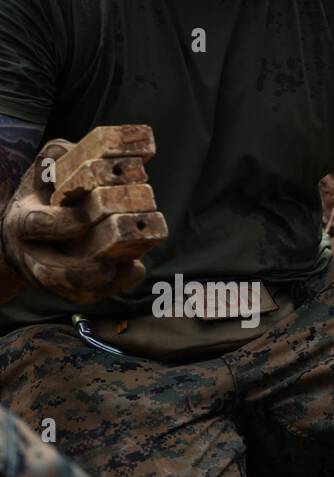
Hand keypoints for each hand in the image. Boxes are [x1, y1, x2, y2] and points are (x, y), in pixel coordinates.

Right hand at [1, 137, 163, 303]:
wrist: (21, 239)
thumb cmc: (42, 199)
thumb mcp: (41, 175)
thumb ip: (59, 158)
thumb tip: (95, 146)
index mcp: (24, 221)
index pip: (38, 225)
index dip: (64, 223)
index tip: (90, 216)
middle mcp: (33, 254)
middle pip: (51, 271)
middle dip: (81, 268)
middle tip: (112, 258)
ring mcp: (50, 276)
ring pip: (68, 290)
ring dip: (96, 284)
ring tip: (120, 268)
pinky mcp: (69, 290)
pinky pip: (89, 296)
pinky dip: (114, 286)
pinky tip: (135, 269)